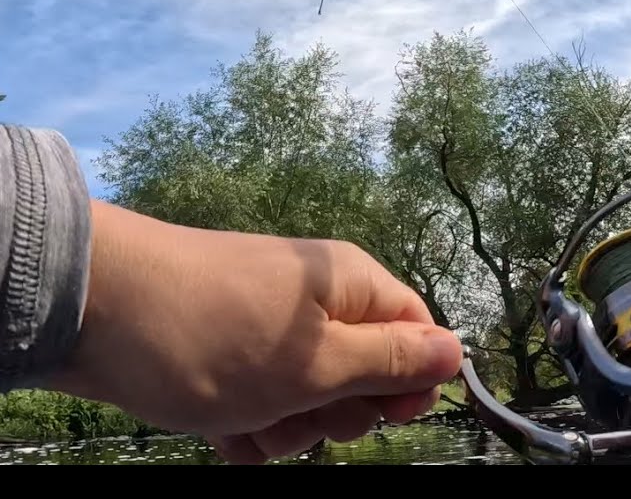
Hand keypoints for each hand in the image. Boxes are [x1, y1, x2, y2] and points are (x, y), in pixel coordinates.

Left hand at [46, 201, 462, 463]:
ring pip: (309, 403)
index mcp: (352, 288)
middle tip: (296, 406)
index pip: (418, 334)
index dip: (409, 382)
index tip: (381, 413)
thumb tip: (457, 352)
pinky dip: (245, 427)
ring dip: (284, 428)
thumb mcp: (315, 362)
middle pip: (364, 377)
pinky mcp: (229, 358)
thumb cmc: (210, 336)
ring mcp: (270, 332)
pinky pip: (262, 407)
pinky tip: (216, 426)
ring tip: (242, 417)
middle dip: (334, 412)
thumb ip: (391, 362)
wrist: (86, 310)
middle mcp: (318, 305)